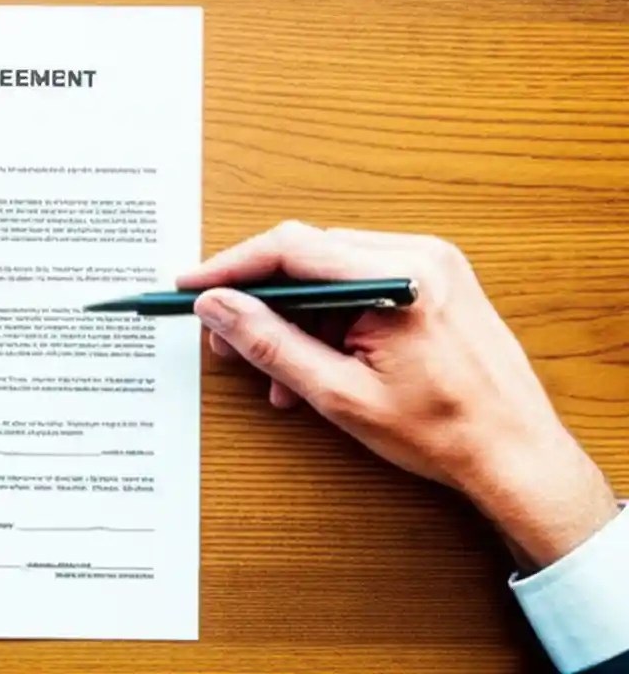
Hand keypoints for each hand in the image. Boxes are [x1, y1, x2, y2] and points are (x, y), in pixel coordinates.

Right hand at [181, 222, 618, 566]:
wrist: (514, 454)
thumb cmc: (444, 432)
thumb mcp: (338, 393)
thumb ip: (269, 343)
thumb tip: (217, 309)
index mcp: (400, 276)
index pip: (291, 250)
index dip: (230, 267)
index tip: (191, 286)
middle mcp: (419, 255)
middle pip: (307, 255)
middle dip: (259, 297)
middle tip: (222, 335)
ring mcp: (430, 264)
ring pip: (329, 272)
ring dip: (293, 316)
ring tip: (275, 372)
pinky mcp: (433, 280)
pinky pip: (359, 283)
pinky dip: (327, 319)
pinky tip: (314, 363)